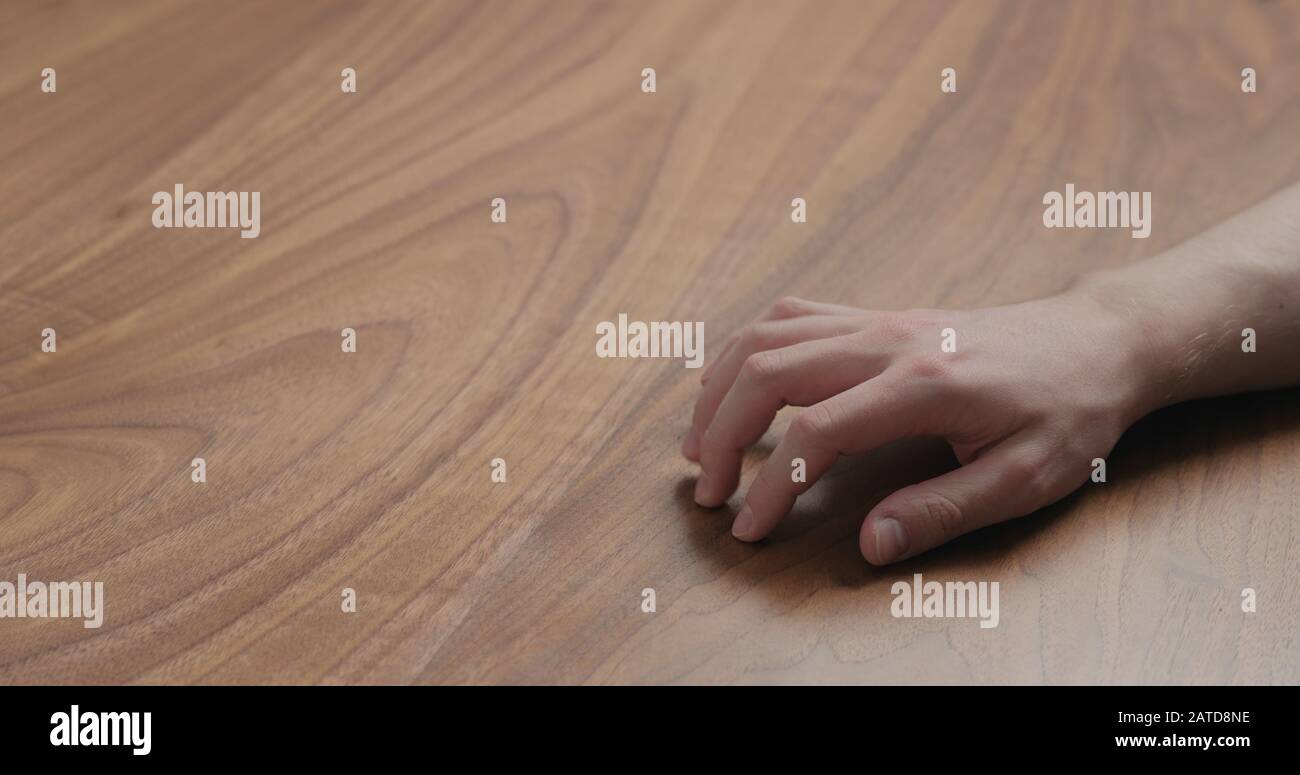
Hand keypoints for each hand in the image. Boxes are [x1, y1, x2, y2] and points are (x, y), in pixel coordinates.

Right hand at [682, 292, 1156, 563]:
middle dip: (720, 431)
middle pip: (767, 369)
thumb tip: (869, 542)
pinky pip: (792, 316)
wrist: (1100, 340)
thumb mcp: (1025, 477)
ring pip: (768, 333)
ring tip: (699, 441)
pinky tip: (739, 383)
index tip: (749, 528)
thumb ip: (943, 510)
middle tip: (707, 489)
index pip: (815, 431)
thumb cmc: (1069, 411)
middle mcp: (888, 341)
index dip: (770, 484)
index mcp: (922, 384)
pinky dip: (749, 348)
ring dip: (720, 385)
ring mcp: (879, 320)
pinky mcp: (878, 316)